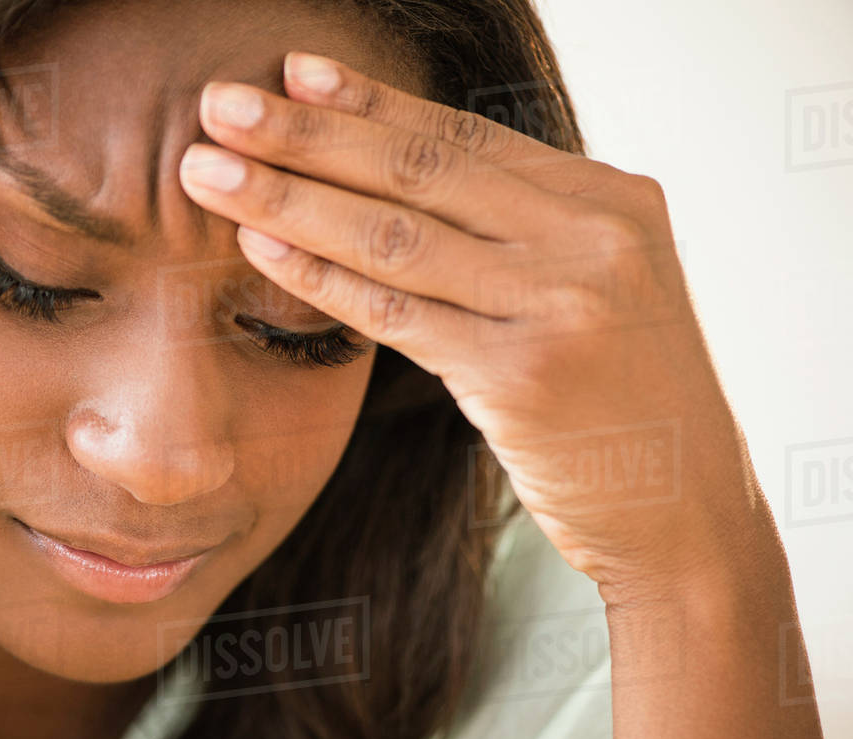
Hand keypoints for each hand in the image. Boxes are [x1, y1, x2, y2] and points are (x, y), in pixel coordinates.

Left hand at [178, 51, 766, 600]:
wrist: (686, 511)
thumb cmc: (624, 401)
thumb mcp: (598, 289)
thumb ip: (523, 230)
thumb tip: (407, 172)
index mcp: (610, 201)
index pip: (466, 137)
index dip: (371, 101)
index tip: (293, 71)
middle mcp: (591, 239)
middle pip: (422, 171)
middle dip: (307, 133)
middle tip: (220, 103)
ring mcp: (560, 306)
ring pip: (395, 236)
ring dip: (288, 198)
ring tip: (208, 172)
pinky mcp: (522, 377)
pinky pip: (395, 315)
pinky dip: (318, 278)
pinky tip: (258, 249)